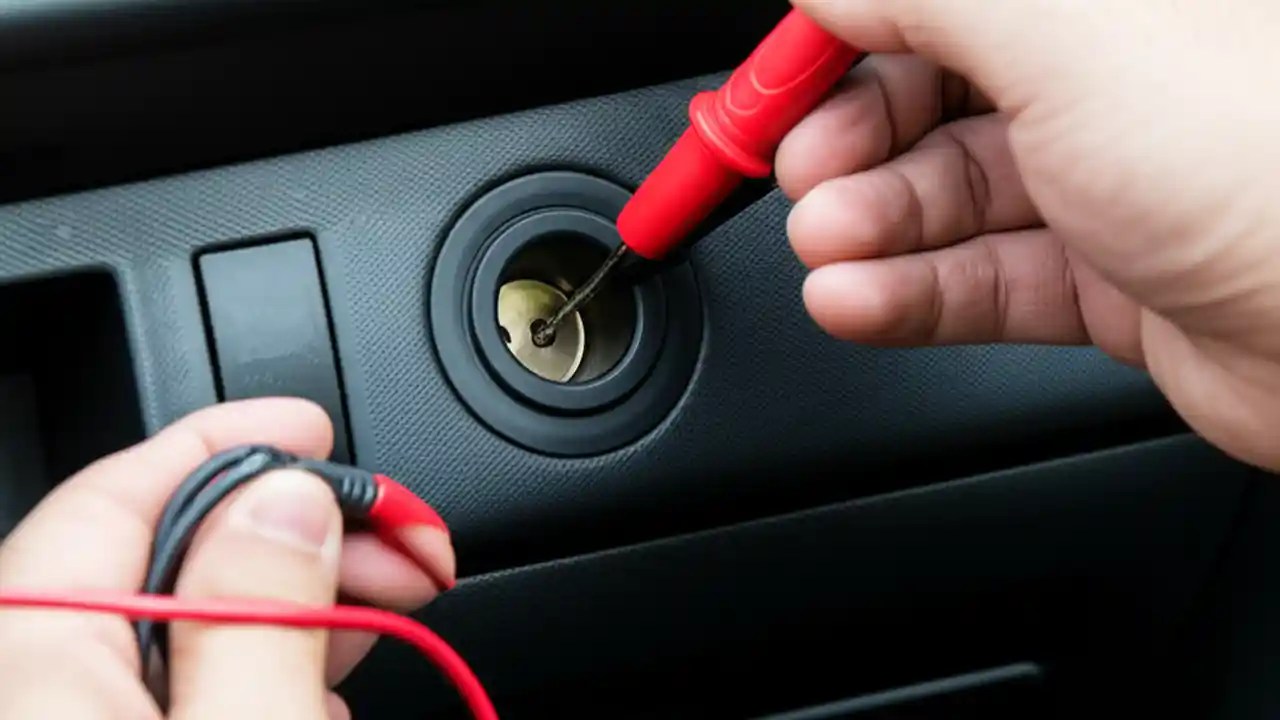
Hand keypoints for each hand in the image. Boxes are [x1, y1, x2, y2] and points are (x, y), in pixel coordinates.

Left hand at [0, 398, 455, 718]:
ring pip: (189, 626)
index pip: (117, 496)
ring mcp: (75, 719)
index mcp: (34, 659)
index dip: (230, 443)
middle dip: (300, 534)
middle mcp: (34, 687)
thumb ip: (258, 616)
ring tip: (391, 610)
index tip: (315, 430)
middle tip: (404, 545)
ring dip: (302, 607)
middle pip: (167, 557)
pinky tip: (324, 688)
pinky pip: (189, 688)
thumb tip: (290, 500)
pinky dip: (267, 672)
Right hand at [777, 0, 1279, 469]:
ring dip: (871, 226)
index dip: (850, 27)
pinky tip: (856, 300)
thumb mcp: (1064, 25)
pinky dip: (913, 294)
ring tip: (825, 249)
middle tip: (798, 172)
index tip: (781, 74)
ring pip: (959, 192)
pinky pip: (992, 277)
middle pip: (943, 88)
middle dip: (851, 137)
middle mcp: (1127, 70)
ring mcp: (1124, 176)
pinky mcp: (1121, 276)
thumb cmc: (1266, 159)